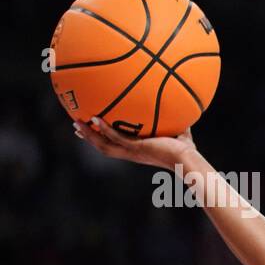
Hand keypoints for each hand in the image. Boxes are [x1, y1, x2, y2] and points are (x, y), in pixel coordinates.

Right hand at [74, 118, 196, 170]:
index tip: (91, 128)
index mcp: (137, 151)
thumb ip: (173, 121)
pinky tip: (95, 118)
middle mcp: (132, 153)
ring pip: (104, 145)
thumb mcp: (177, 133)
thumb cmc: (187, 151)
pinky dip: (105, 129)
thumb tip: (177, 103)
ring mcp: (133, 152)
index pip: (114, 145)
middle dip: (89, 137)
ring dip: (89, 134)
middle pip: (103, 146)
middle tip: (76, 125)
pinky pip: (116, 138)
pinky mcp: (137, 148)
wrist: (187, 161)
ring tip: (77, 122)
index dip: (101, 138)